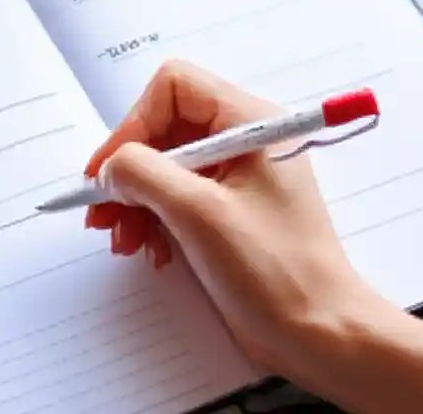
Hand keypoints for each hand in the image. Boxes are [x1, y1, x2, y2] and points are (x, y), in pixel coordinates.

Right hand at [83, 61, 382, 376]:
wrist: (319, 334)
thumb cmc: (278, 272)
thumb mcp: (199, 214)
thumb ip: (144, 174)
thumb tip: (111, 166)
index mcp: (250, 124)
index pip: (174, 89)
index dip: (134, 124)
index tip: (111, 169)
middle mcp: (244, 142)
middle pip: (164, 129)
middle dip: (129, 171)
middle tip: (103, 210)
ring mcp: (237, 178)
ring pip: (165, 167)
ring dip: (136, 201)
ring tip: (125, 240)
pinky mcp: (229, 212)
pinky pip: (177, 199)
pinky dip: (155, 221)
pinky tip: (152, 251)